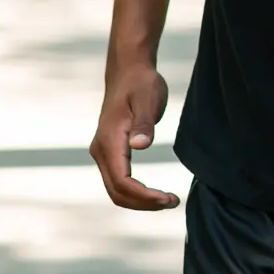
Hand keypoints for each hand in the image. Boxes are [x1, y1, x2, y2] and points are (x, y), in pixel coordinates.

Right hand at [90, 62, 179, 209]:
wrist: (128, 70)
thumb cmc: (141, 83)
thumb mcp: (148, 99)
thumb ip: (144, 123)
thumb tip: (140, 146)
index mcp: (109, 140)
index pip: (122, 182)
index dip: (144, 196)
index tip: (168, 198)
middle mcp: (101, 149)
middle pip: (117, 192)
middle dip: (143, 203)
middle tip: (172, 202)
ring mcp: (102, 151)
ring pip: (115, 190)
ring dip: (139, 200)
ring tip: (166, 200)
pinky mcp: (109, 151)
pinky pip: (118, 181)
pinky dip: (135, 192)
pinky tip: (153, 192)